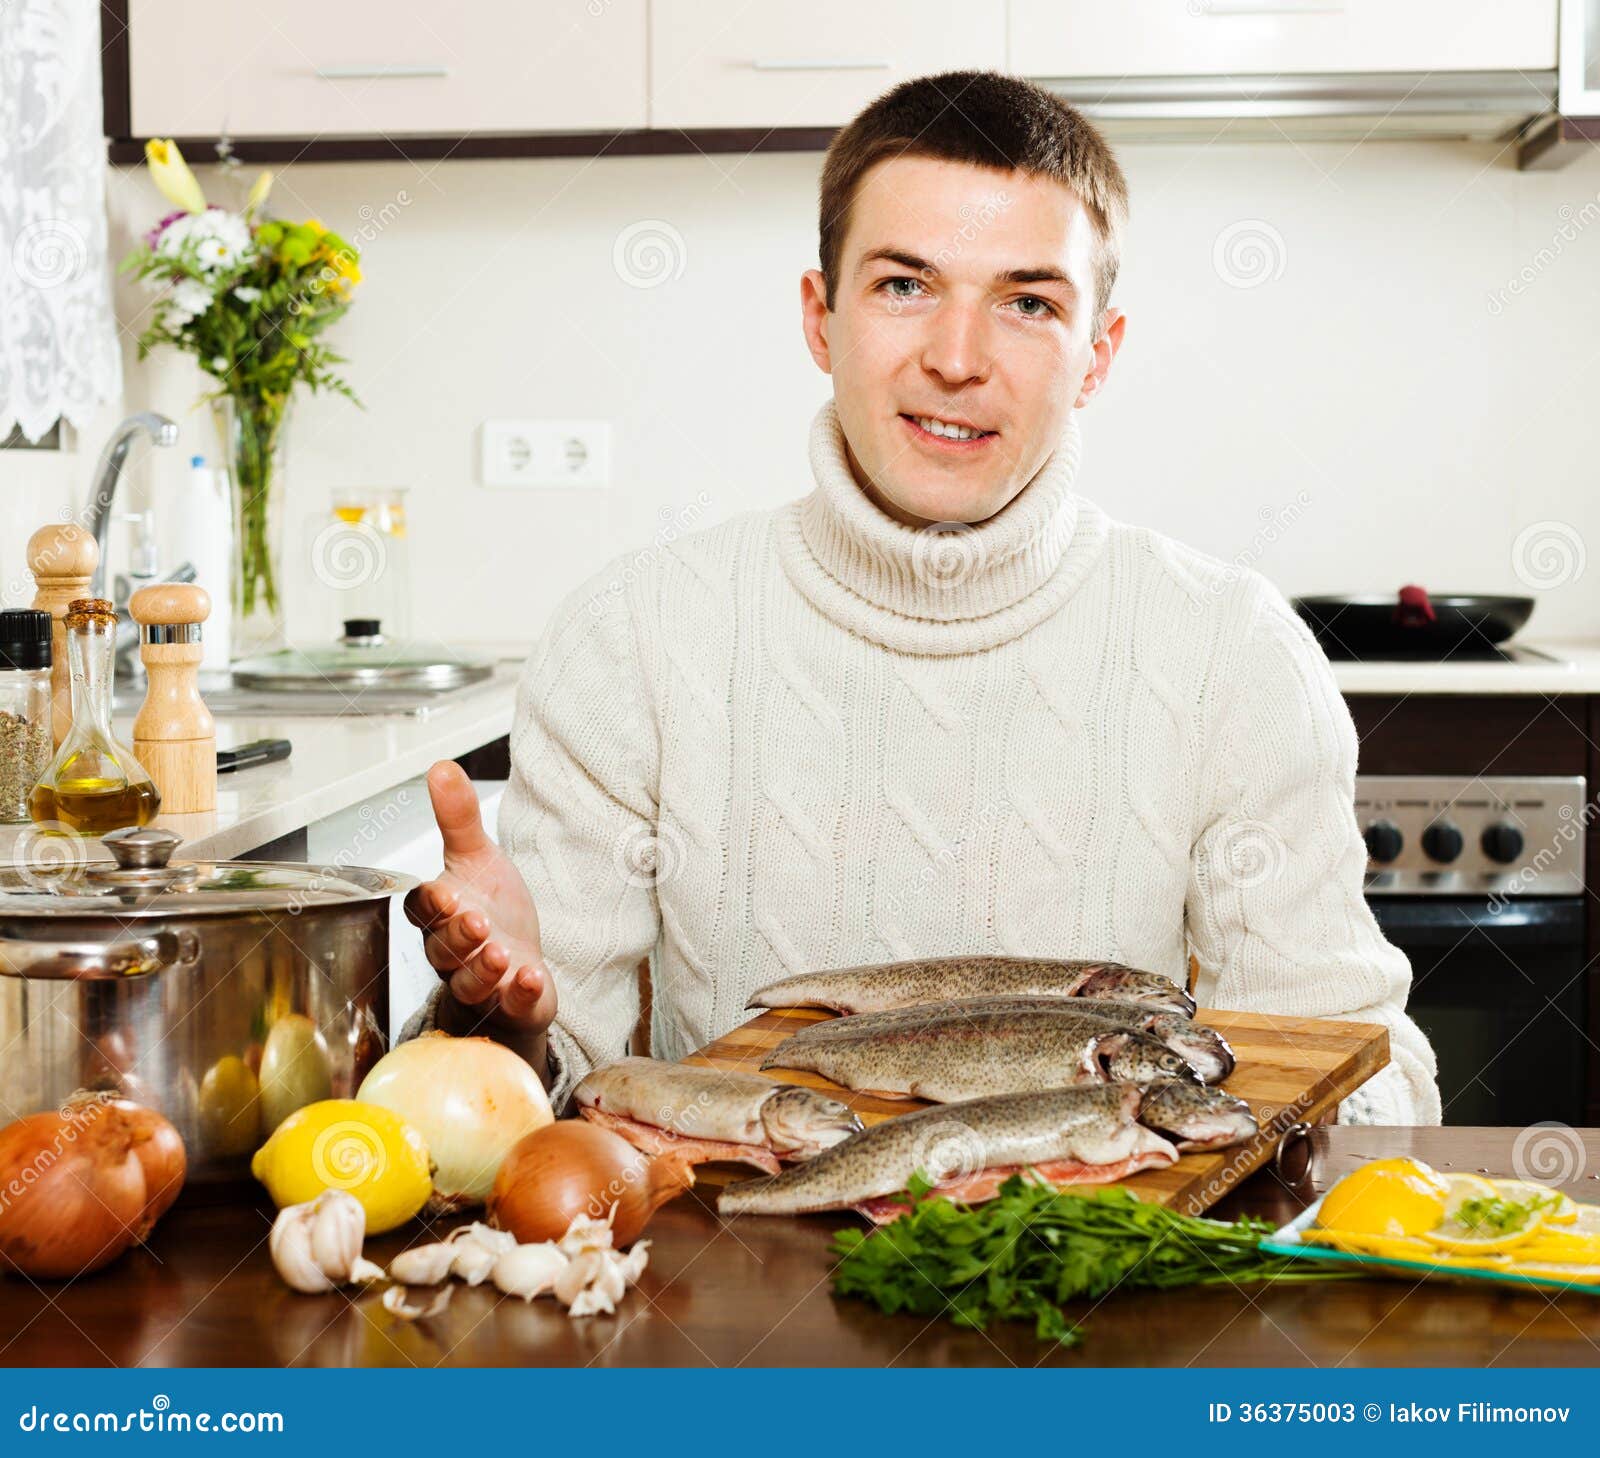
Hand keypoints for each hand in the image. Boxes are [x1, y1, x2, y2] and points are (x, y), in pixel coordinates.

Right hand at [403, 762, 555, 1041]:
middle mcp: (453, 953)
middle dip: (459, 938)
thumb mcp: (478, 858)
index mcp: (441, 915)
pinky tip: (533, 980)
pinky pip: (510, 1006)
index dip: (433, 905)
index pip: (423, 910)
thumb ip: (458, 818)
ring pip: (469, 984)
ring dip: (484, 971)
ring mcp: (480, 984)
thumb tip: (441, 767)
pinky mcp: (510, 1006)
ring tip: (501, 955)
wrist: (519, 962)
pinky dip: (520, 995)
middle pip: (443, 950)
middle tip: (478, 923)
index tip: (447, 894)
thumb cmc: (492, 909)